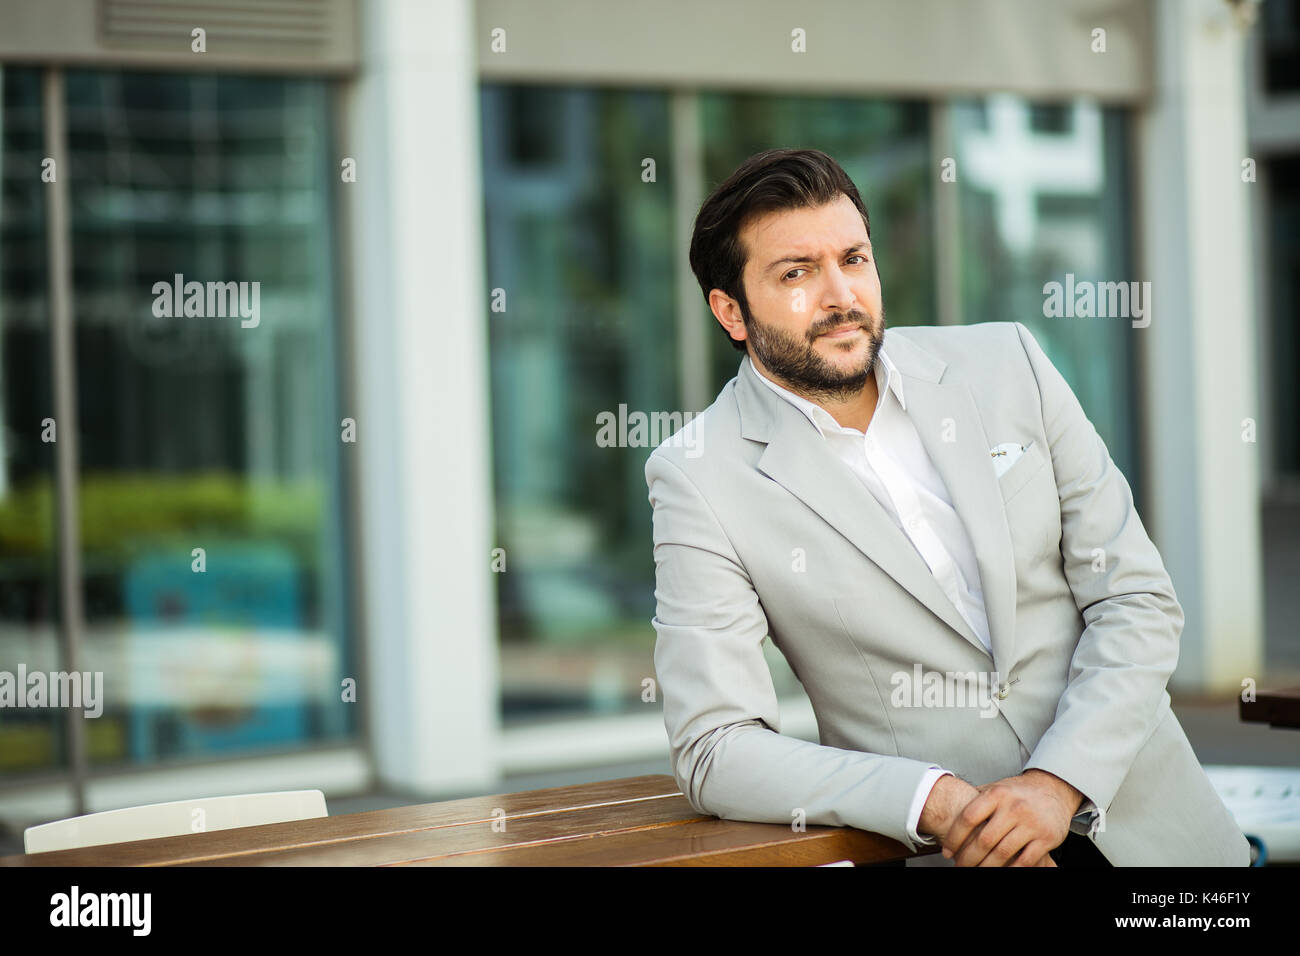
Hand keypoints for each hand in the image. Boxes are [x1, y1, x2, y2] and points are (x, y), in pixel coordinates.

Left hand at [941, 770, 1080, 866]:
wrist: (1054, 789)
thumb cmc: (1019, 791)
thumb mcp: (996, 787)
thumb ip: (976, 798)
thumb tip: (949, 808)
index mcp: (997, 794)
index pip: (968, 818)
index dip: (954, 837)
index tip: (947, 851)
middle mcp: (1014, 807)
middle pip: (983, 840)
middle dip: (968, 858)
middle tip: (959, 865)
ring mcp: (1031, 823)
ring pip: (1002, 853)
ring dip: (985, 867)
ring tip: (976, 871)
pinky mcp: (1046, 838)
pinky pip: (1024, 860)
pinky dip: (1010, 869)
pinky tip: (1000, 871)